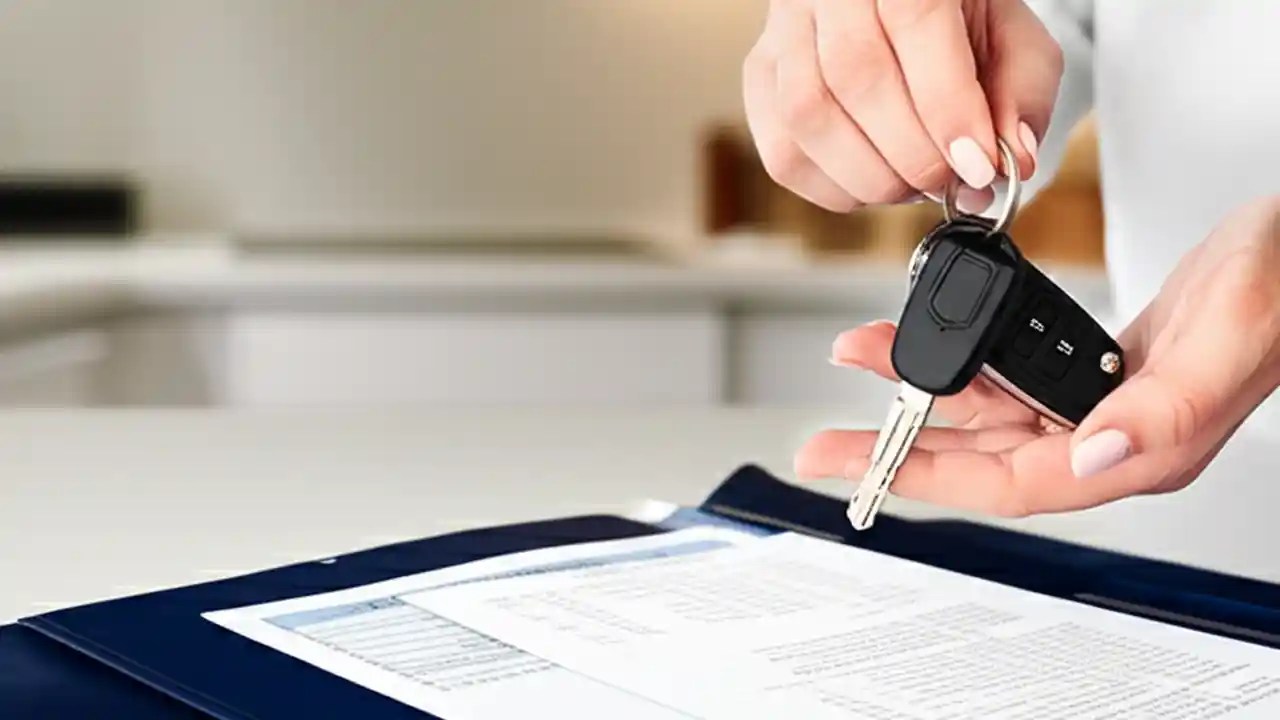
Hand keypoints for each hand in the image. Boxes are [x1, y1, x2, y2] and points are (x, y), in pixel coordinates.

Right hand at [742, 0, 1062, 212]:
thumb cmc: (957, 22)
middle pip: (854, 74)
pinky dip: (829, 187)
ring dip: (867, 174)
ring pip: (807, 114)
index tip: (977, 167)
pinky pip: (780, 149)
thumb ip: (1020, 95)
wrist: (898, 6)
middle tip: (947, 182)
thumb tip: (1010, 160)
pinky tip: (867, 184)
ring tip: (910, 186)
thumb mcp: (1012, 40)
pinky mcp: (760, 74)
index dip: (946, 107)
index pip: (914, 22)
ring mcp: (783, 29)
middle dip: (910, 152)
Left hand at [796, 197, 1279, 516]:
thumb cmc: (1276, 292)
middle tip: (826, 446)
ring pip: (987, 414)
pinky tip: (928, 341)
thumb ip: (1160, 407)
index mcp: (1136, 451)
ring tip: (861, 360)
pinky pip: (1009, 377)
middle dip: (898, 450)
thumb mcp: (1226, 342)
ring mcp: (1101, 407)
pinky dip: (962, 360)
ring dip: (920, 390)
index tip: (863, 471)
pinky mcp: (1095, 370)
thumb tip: (1087, 453)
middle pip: (981, 459)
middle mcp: (1109, 439)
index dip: (929, 480)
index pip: (1011, 483)